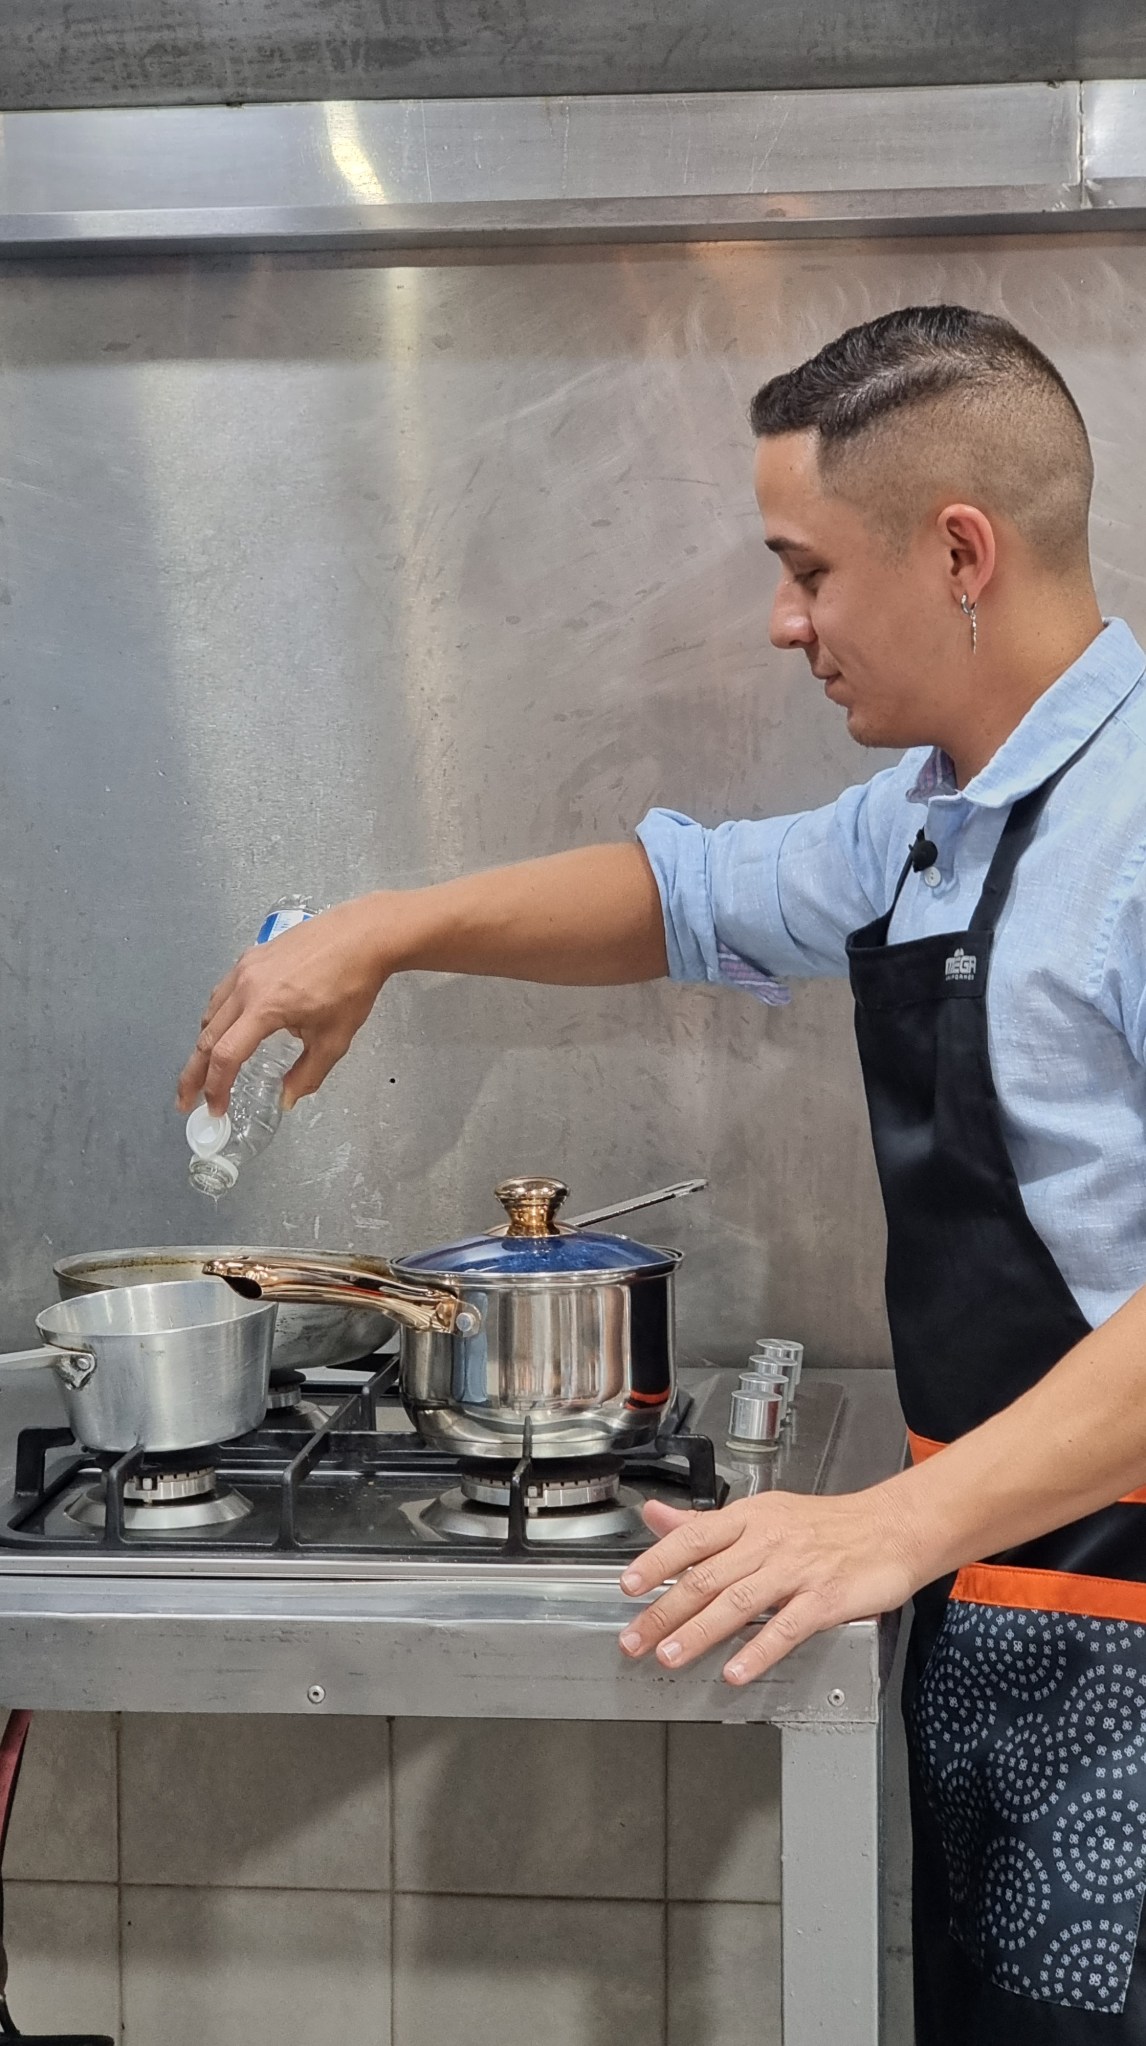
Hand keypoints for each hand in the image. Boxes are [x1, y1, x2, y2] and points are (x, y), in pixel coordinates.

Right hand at [176, 896, 391, 1115]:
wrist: (362, 935)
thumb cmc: (353, 985)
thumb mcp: (335, 1039)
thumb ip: (308, 1074)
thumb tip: (288, 1099)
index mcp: (264, 1008)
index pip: (226, 1056)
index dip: (216, 1087)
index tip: (215, 1109)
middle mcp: (246, 986)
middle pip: (207, 1037)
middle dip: (194, 1073)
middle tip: (188, 1100)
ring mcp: (245, 968)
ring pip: (210, 1014)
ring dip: (203, 1045)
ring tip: (204, 1069)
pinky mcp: (251, 957)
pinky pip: (222, 993)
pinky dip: (216, 1017)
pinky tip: (224, 1029)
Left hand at [616, 1484, 920, 1685]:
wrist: (892, 1528)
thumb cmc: (825, 1525)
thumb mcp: (762, 1513)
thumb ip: (705, 1524)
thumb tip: (656, 1517)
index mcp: (750, 1519)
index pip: (693, 1538)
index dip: (657, 1561)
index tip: (629, 1586)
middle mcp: (769, 1541)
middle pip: (707, 1577)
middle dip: (665, 1611)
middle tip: (634, 1639)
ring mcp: (797, 1570)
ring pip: (739, 1603)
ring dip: (700, 1633)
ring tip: (670, 1656)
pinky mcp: (826, 1599)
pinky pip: (786, 1627)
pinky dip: (759, 1650)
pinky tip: (736, 1670)